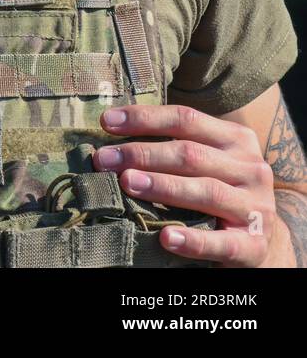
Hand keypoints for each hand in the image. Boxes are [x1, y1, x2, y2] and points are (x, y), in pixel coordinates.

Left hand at [94, 104, 286, 267]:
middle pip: (190, 154)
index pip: (185, 119)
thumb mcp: (206, 160)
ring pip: (206, 191)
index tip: (106, 122)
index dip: (145, 118)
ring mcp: (256, 208)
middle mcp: (250, 169)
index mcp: (235, 139)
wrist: (259, 238)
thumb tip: (111, 134)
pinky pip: (223, 243)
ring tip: (127, 183)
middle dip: (141, 154)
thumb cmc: (218, 188)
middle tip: (103, 160)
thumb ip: (172, 145)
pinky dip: (194, 240)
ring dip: (162, 186)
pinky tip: (167, 238)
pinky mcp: (254, 245)